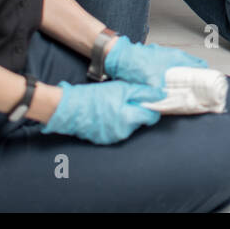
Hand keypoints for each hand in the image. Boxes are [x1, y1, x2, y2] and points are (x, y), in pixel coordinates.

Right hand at [40, 79, 164, 144]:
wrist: (68, 109)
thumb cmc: (93, 97)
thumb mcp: (122, 88)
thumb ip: (143, 92)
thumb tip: (161, 95)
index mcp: (129, 118)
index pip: (152, 117)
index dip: (152, 107)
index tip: (148, 101)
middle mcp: (123, 132)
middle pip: (140, 121)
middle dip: (136, 111)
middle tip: (125, 99)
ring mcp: (112, 138)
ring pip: (128, 126)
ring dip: (125, 117)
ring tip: (113, 105)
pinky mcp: (103, 140)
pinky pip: (116, 131)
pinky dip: (114, 123)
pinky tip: (106, 113)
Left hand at [102, 35, 208, 89]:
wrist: (119, 57)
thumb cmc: (136, 64)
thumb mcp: (153, 83)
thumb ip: (163, 95)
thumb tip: (169, 104)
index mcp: (178, 58)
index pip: (200, 66)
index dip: (206, 76)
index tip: (206, 87)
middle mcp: (174, 55)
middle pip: (191, 67)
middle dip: (193, 80)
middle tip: (192, 92)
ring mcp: (164, 55)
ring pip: (179, 68)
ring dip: (180, 78)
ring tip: (177, 91)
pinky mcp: (156, 59)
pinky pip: (168, 68)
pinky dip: (169, 76)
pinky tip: (162, 86)